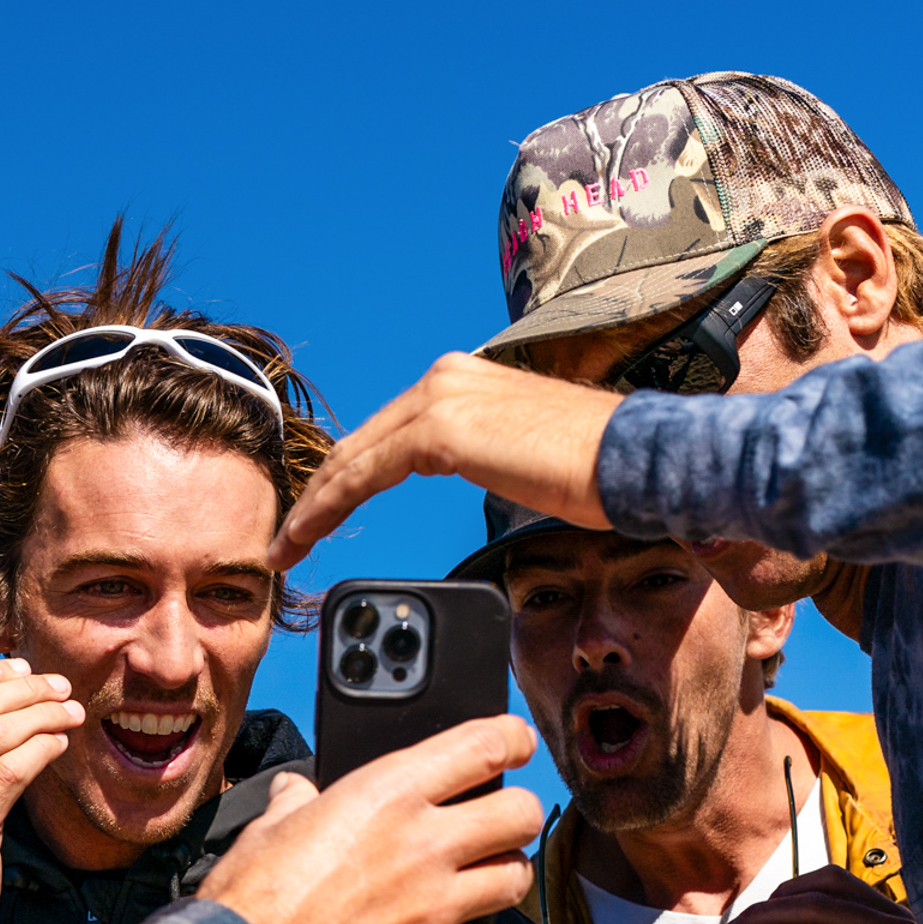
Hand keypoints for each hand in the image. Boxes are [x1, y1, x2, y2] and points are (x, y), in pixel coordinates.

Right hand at [201, 719, 544, 923]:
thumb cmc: (250, 901)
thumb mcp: (267, 829)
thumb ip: (295, 802)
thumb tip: (295, 790)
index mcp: (386, 795)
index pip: (483, 746)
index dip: (512, 739)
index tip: (516, 745)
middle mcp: (423, 844)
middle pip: (522, 813)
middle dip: (515, 816)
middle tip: (496, 825)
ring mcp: (435, 906)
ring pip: (516, 879)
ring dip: (502, 878)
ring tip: (479, 883)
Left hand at [264, 354, 620, 572]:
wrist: (636, 461)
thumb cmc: (599, 468)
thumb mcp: (527, 455)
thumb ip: (491, 452)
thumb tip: (487, 469)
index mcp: (466, 380)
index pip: (390, 432)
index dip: (349, 476)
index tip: (322, 513)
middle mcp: (447, 377)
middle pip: (362, 443)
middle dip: (320, 492)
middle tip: (288, 535)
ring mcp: (441, 398)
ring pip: (353, 459)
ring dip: (313, 506)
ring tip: (286, 546)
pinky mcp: (440, 430)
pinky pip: (363, 475)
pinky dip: (326, 508)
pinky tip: (305, 536)